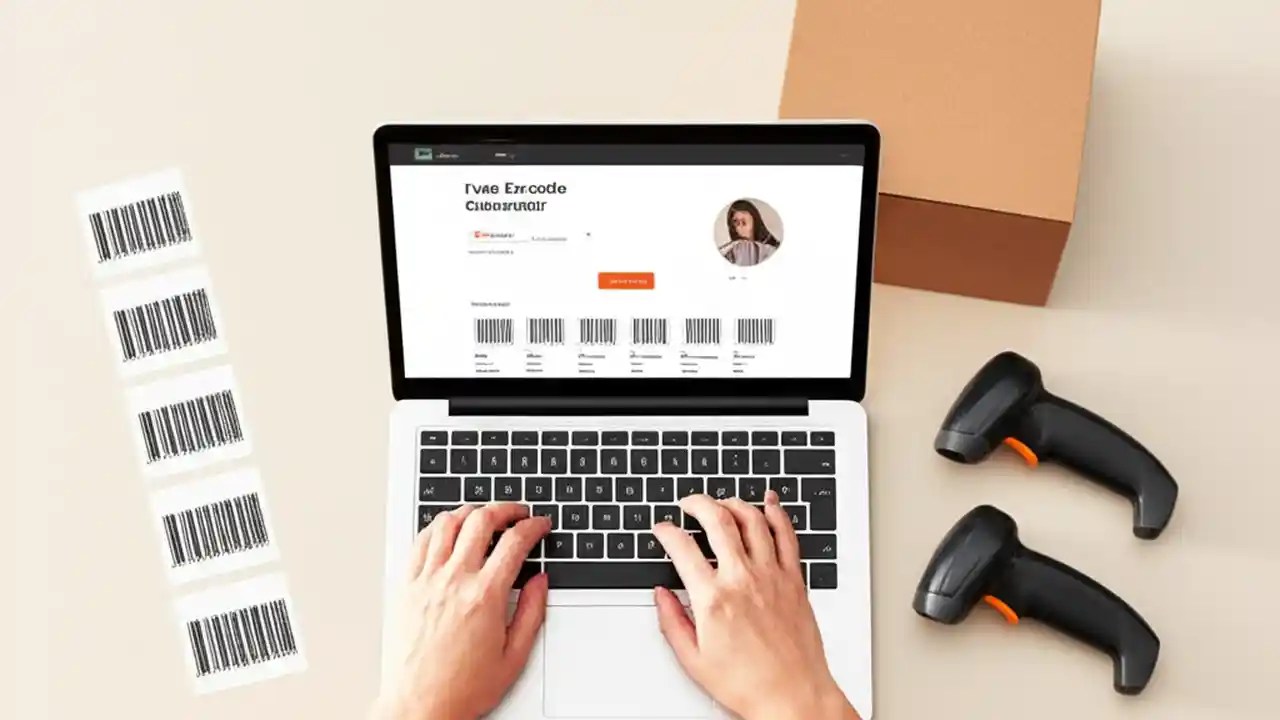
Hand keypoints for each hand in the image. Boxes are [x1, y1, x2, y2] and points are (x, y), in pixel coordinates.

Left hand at [371, 503, 551, 719]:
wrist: (418, 705)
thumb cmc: (461, 688)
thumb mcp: (513, 657)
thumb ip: (532, 613)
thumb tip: (541, 582)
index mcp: (484, 597)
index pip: (515, 542)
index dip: (533, 526)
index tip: (539, 525)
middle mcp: (454, 581)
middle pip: (481, 520)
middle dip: (505, 509)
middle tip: (516, 513)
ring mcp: (426, 581)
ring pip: (448, 523)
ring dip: (471, 511)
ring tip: (483, 514)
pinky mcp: (406, 586)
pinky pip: (421, 541)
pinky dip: (438, 526)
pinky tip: (448, 529)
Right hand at [652, 491, 859, 719]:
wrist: (792, 697)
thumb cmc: (748, 684)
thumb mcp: (693, 659)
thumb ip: (672, 621)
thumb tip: (661, 595)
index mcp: (713, 600)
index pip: (682, 547)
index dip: (666, 530)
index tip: (662, 528)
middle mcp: (743, 580)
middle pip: (718, 520)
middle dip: (697, 503)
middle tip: (688, 504)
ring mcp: (771, 576)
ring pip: (752, 519)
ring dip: (733, 502)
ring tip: (722, 502)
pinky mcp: (794, 580)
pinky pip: (787, 536)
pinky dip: (777, 513)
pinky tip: (770, 504)